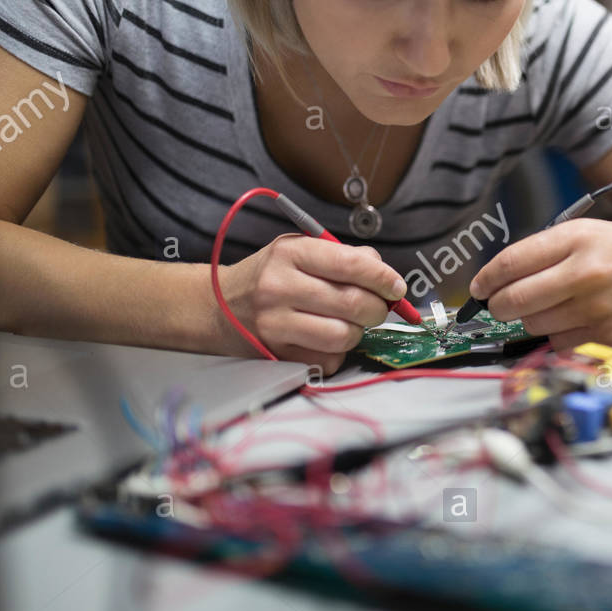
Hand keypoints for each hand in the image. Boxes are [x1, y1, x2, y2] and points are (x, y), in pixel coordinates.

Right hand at [216, 234, 406, 374]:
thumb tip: (384, 273)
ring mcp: (276, 324)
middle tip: (378, 307)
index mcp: (290, 253)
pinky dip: (337, 352)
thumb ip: (342, 257)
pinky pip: (328, 359)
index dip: (383, 277)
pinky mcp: (277, 353)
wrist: (216, 307)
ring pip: (344, 336)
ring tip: (350, 322)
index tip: (395, 286)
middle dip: (378, 308)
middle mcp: (279, 287)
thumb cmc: (268, 276)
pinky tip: (325, 339)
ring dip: (358, 332)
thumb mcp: (298, 251)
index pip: (351, 264)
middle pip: (353, 303)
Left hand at [470, 219, 611, 352]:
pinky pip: (558, 341)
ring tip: (545, 306)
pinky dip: (555, 334)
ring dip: (529, 319)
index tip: (479, 287)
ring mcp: (596, 307)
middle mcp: (584, 273)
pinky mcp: (606, 333)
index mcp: (575, 240)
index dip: (486, 279)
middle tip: (501, 303)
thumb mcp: (584, 231)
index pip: (511, 263)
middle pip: (515, 300)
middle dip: (499, 304)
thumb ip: (544, 250)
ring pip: (533, 324)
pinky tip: (567, 319)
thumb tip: (501, 276)